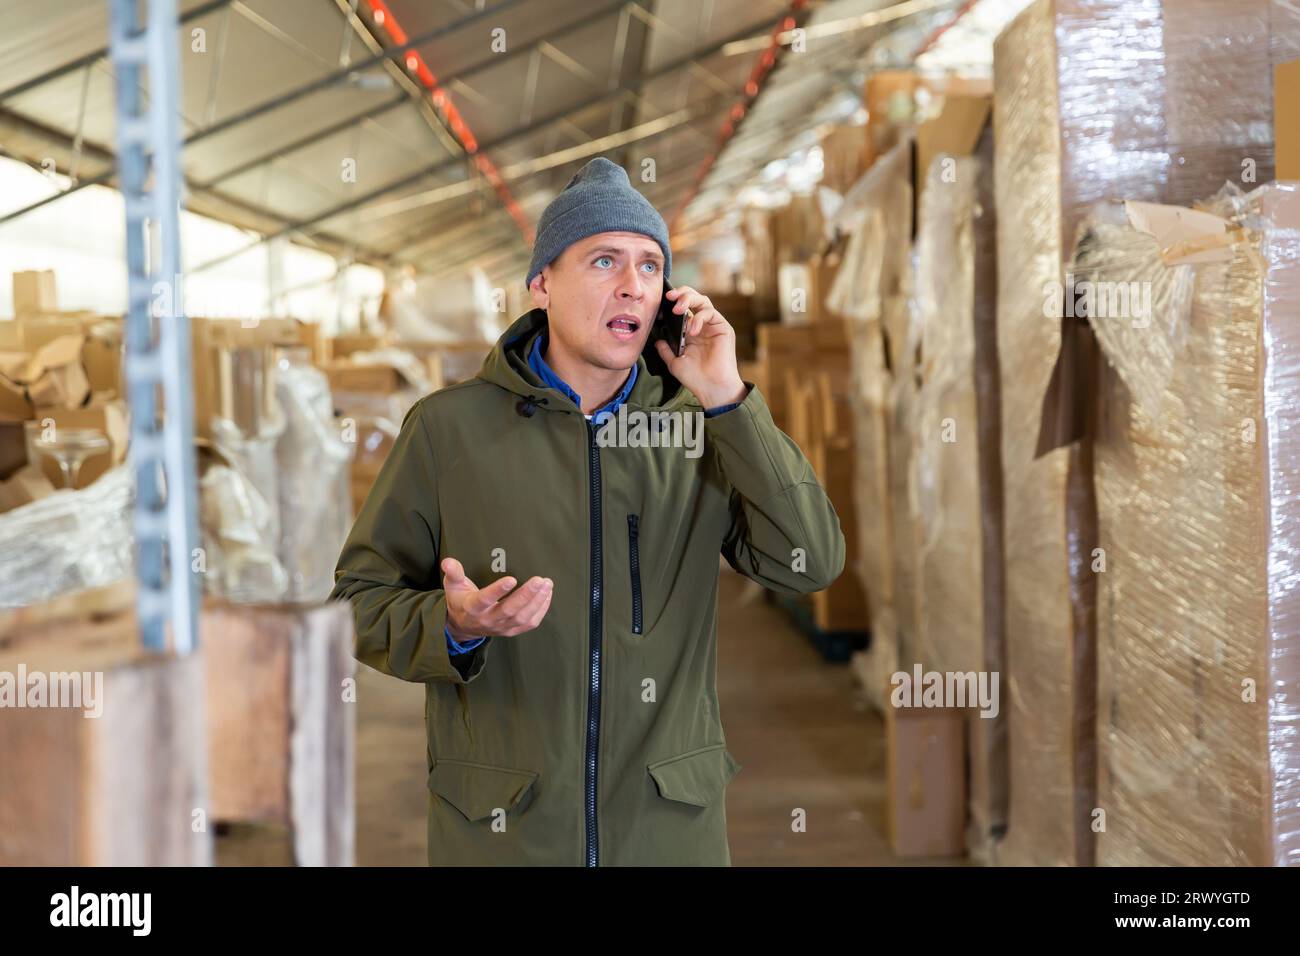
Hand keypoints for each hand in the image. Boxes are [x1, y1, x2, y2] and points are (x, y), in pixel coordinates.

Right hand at [441, 557, 552, 638]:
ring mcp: (501, 627)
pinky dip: (541, 610)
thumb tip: (447, 561)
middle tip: (540, 580)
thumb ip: (453, 573)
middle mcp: (488, 620)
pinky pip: (529, 624)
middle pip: (509, 610)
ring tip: (547, 585)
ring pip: (522, 617)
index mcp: (473, 608)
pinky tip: (547, 595)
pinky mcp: (511, 631)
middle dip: (526, 595)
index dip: (498, 590)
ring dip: (537, 602)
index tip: (511, 579)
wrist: (463, 626)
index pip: (485, 599)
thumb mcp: (453, 586)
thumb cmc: (460, 601)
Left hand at [654, 285, 746, 408]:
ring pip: (703, 301)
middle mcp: (702, 325)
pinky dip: (699, 318)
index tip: (660, 302)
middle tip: (669, 297)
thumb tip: (657, 340)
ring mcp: (713, 326)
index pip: (683, 308)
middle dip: (681, 293)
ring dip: (689, 299)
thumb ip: (665, 350)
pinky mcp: (723, 328)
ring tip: (678, 309)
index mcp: (691, 332)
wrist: (711, 388)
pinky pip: (711, 313)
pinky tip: (692, 330)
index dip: (672, 302)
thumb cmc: (695, 378)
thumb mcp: (674, 362)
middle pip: (694, 299)